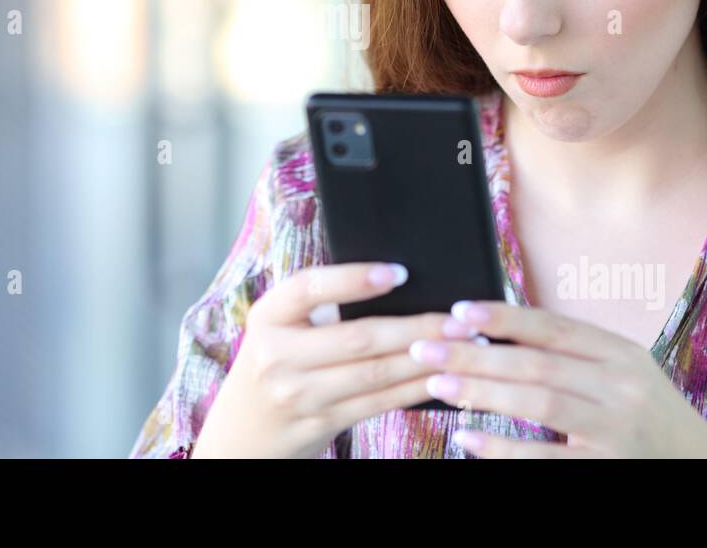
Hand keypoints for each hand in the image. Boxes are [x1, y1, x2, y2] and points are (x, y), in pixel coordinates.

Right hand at [192, 262, 480, 458]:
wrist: (241, 433)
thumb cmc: (275, 363)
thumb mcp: (279, 328)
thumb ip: (319, 307)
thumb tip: (397, 281)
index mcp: (267, 316)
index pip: (309, 288)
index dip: (354, 279)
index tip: (399, 272)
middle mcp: (277, 355)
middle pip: (357, 337)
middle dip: (416, 327)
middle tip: (461, 318)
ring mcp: (297, 395)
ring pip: (374, 374)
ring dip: (426, 360)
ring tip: (465, 346)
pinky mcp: (319, 424)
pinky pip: (377, 403)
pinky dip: (414, 389)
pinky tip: (443, 377)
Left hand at [405, 300, 706, 457]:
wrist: (699, 465)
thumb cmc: (644, 412)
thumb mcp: (620, 372)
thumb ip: (570, 353)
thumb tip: (494, 332)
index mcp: (622, 353)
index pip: (554, 327)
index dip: (504, 318)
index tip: (458, 312)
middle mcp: (623, 387)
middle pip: (537, 364)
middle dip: (475, 355)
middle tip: (426, 347)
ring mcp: (617, 431)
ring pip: (539, 403)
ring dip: (482, 392)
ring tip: (437, 384)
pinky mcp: (606, 470)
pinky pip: (546, 458)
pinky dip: (503, 448)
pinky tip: (467, 439)